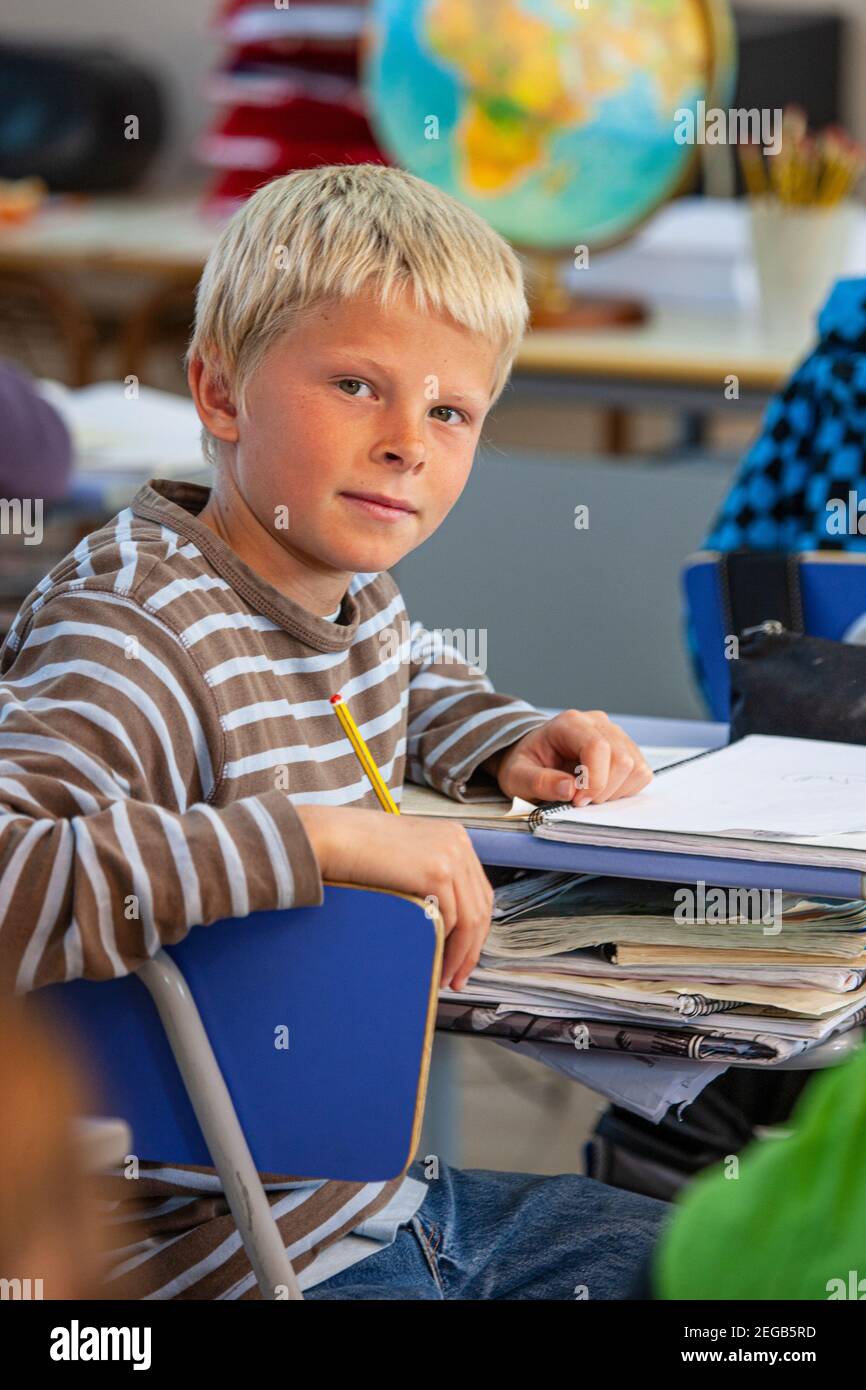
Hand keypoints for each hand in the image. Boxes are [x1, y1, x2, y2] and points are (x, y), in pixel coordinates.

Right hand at [296, 804, 493, 990]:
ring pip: (470, 919)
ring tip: (445, 978)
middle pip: (481, 906)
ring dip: (460, 955)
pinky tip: (434, 962)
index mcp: (453, 836)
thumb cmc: (355, 850)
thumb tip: (442, 918)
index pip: (478, 891)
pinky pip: (452, 921)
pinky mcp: (437, 872)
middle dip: (472, 948)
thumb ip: (427, 874)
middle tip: (458, 977)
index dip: (475, 929)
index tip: (464, 955)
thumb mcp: (404, 856)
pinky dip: (447, 948)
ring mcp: (451, 855)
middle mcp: (458, 842)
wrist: (331, 838)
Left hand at [488, 709, 652, 806]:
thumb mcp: (517, 776)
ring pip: (636, 768)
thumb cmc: (526, 765)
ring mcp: (616, 735)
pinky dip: (624, 790)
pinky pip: (641, 774)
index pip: (598, 747)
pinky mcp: (628, 750)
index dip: (594, 780)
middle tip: (579, 801)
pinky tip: (601, 790)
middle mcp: (598, 723)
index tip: (577, 800)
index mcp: (570, 723)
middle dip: (603, 791)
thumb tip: (570, 789)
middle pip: (622, 760)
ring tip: (588, 794)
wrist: (534, 759)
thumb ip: (539, 782)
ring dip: (614, 792)